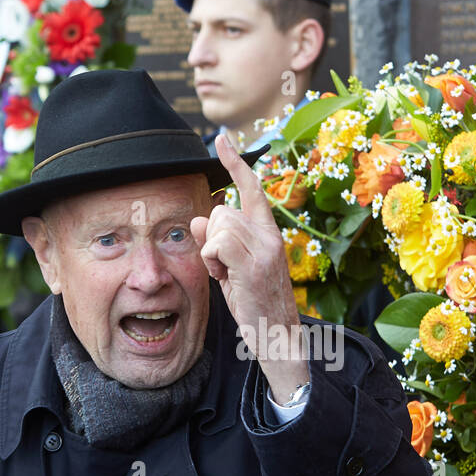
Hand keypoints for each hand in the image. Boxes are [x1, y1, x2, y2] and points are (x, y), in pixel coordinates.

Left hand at [191, 133, 309, 403]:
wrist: (278, 337)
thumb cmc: (255, 305)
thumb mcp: (231, 270)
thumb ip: (216, 243)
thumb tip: (197, 221)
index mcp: (268, 233)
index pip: (250, 189)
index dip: (235, 163)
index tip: (222, 138)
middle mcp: (270, 235)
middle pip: (221, 211)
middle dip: (212, 238)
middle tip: (226, 269)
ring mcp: (265, 249)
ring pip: (217, 227)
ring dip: (212, 253)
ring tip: (228, 276)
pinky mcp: (256, 265)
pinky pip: (217, 244)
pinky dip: (213, 261)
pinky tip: (226, 279)